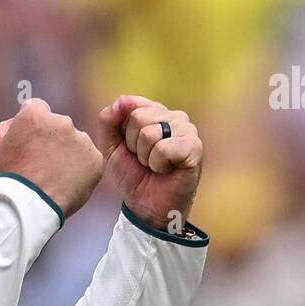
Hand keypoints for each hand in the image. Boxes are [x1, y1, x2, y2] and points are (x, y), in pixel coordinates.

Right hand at [0, 98, 103, 218]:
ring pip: (75, 142)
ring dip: (67, 154)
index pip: (38, 108)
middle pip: (59, 125)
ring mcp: (81, 140)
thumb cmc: (10, 177)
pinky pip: (88, 160)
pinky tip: (66, 182)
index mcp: (36, 115)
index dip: (34, 124)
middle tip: (43, 162)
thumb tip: (17, 121)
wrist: (29, 204)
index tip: (32, 138)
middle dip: (52, 139)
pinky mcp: (95, 159)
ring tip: (54, 176)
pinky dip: (80, 169)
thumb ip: (8, 126)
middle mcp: (62, 122)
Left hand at [94, 95, 202, 229]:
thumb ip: (109, 120)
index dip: (122, 131)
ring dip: (145, 156)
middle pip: (138, 117)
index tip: (129, 148)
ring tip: (155, 165)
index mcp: (155, 112)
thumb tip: (122, 100)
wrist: (146, 205)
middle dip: (133, 144)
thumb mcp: (111, 145)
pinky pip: (163, 148)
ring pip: (150, 133)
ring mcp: (187, 129)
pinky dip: (158, 164)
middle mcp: (174, 116)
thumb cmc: (132, 174)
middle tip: (143, 159)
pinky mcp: (195, 146)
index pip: (130, 104)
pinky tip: (167, 170)